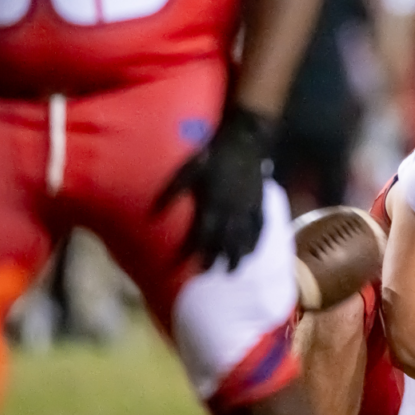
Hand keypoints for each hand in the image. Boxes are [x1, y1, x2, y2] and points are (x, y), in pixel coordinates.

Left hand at [156, 105, 275, 270]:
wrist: (245, 140)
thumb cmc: (213, 153)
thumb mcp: (190, 166)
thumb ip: (174, 189)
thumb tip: (155, 211)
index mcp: (214, 200)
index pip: (206, 231)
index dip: (200, 249)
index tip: (195, 266)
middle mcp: (232, 207)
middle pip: (227, 237)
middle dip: (221, 257)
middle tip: (218, 274)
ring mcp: (248, 205)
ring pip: (244, 234)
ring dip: (239, 253)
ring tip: (235, 269)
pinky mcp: (259, 201)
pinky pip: (259, 224)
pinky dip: (256, 239)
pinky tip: (253, 250)